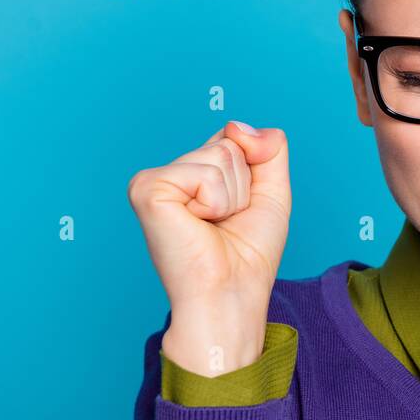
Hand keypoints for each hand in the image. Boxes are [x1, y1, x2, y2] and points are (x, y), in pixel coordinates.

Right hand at [127, 121, 291, 375]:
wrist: (231, 293)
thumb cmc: (247, 253)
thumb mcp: (272, 191)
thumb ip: (270, 148)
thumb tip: (239, 126)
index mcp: (191, 173)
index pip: (235, 138)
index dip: (252, 173)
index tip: (238, 209)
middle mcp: (169, 173)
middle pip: (230, 145)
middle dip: (243, 187)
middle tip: (224, 222)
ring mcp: (153, 179)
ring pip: (222, 156)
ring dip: (232, 197)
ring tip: (213, 226)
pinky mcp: (147, 189)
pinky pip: (206, 174)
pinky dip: (216, 202)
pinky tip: (198, 224)